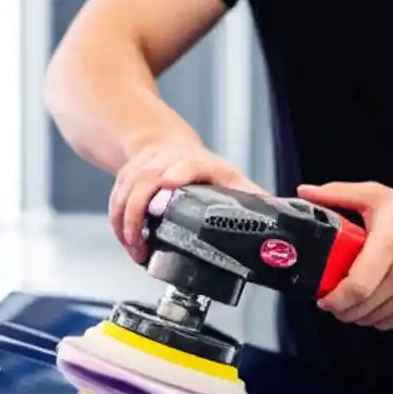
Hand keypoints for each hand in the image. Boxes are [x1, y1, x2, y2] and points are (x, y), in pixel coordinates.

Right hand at [110, 139, 268, 263]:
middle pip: (145, 181)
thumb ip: (249, 195)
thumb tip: (277, 215)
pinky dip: (116, 221)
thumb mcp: (228, 178)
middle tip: (141, 244)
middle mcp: (165, 161)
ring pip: (125, 191)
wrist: (165, 144)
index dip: (176, 173)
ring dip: (124, 222)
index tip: (167, 184)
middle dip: (137, 213)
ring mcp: (143, 167)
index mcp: (196, 163)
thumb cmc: (200, 168)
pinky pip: (115, 197)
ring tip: (134, 249)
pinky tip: (124, 239)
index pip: (185, 164)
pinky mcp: (126, 175)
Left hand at [297, 181, 392, 330]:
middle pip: (362, 307)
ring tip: (351, 302)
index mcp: (390, 243)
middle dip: (340, 310)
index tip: (323, 298)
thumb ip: (338, 193)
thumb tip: (304, 192)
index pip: (357, 286)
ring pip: (373, 318)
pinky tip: (373, 304)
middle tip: (332, 302)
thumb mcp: (377, 196)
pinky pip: (390, 324)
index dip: (335, 299)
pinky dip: (376, 319)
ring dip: (356, 316)